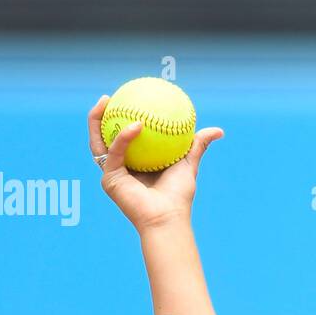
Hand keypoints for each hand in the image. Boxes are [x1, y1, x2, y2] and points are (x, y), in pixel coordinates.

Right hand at [87, 94, 223, 230]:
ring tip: (106, 102)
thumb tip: (218, 130)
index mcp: (133, 163)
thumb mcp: (188, 164)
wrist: (168, 217)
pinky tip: (136, 125)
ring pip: (97, 143)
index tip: (126, 99)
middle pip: (102, 137)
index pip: (120, 137)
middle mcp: (119, 167)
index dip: (118, 118)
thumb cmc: (178, 196)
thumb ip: (197, 145)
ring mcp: (112, 174)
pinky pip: (115, 153)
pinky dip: (124, 138)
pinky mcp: (110, 179)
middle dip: (100, 116)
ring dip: (97, 121)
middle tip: (108, 97)